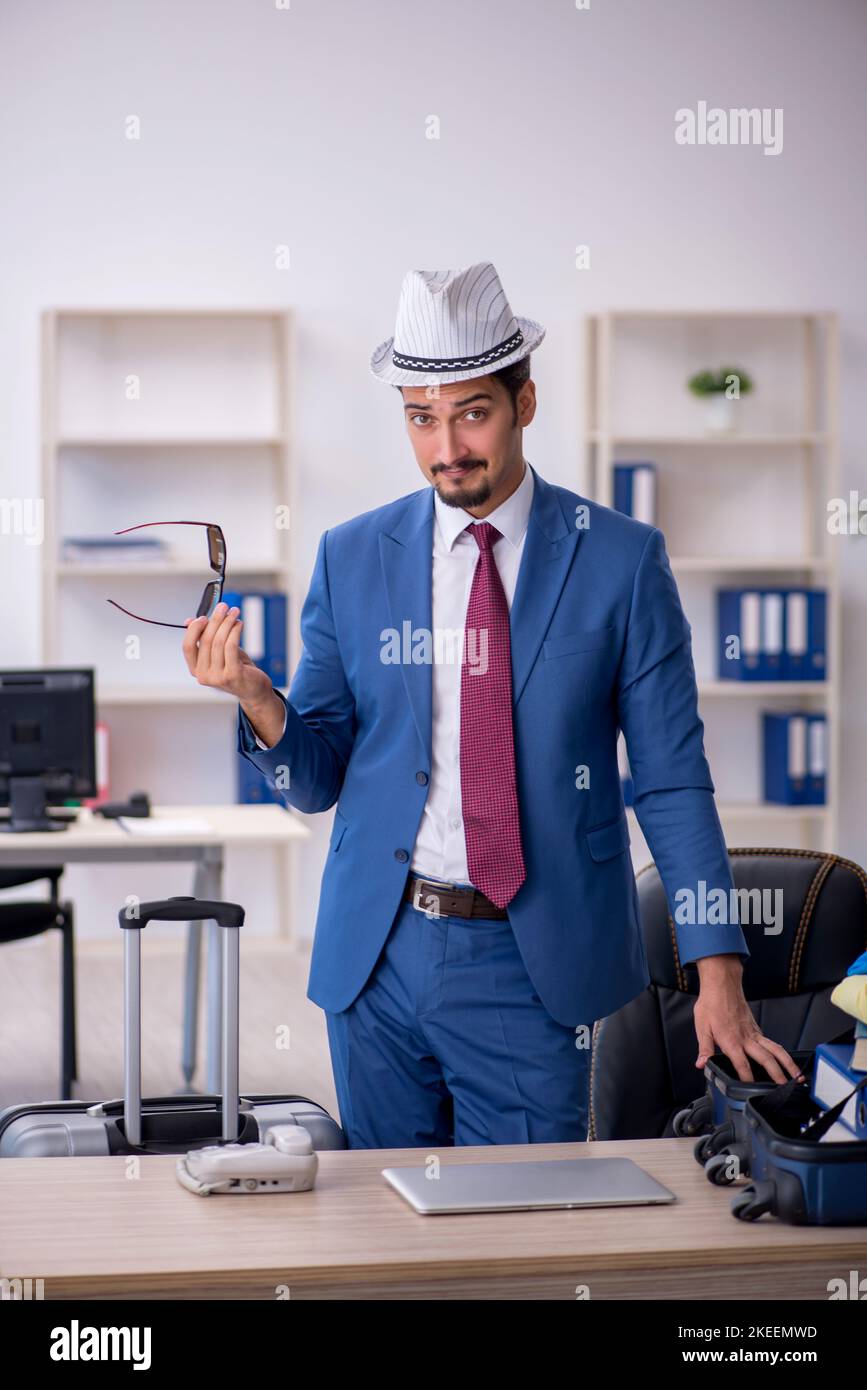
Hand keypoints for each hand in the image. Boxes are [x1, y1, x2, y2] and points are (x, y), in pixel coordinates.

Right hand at [182, 602, 273, 707]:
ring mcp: (217, 677)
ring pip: (219, 641)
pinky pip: (231, 646)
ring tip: (235, 612)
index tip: (204, 616)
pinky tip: (239, 623)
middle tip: (223, 606)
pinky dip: (235, 631)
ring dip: (227, 622)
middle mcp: (203, 675)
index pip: (187, 646)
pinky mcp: (232, 674)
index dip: (194, 629)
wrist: (254, 689)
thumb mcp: (217, 652)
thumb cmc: (236, 668)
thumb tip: (189, 621)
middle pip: (205, 640)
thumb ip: (204, 638)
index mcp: (196, 669)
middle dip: (215, 619)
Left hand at [693, 955, 804, 1084]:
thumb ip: (704, 1048)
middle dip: (777, 1075)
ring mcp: (755, 1033)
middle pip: (767, 1059)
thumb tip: (701, 1064)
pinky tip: (784, 1062)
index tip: (752, 1091)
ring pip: (776, 1050)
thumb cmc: (711, 1004)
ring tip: (797, 1076)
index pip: (742, 1064)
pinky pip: (772, 1044)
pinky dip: (781, 1054)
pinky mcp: (757, 1029)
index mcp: (732, 1040)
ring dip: (788, 1064)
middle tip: (785, 1087)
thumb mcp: (702, 1027)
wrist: (722, 985)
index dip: (747, 1079)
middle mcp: (747, 1038)